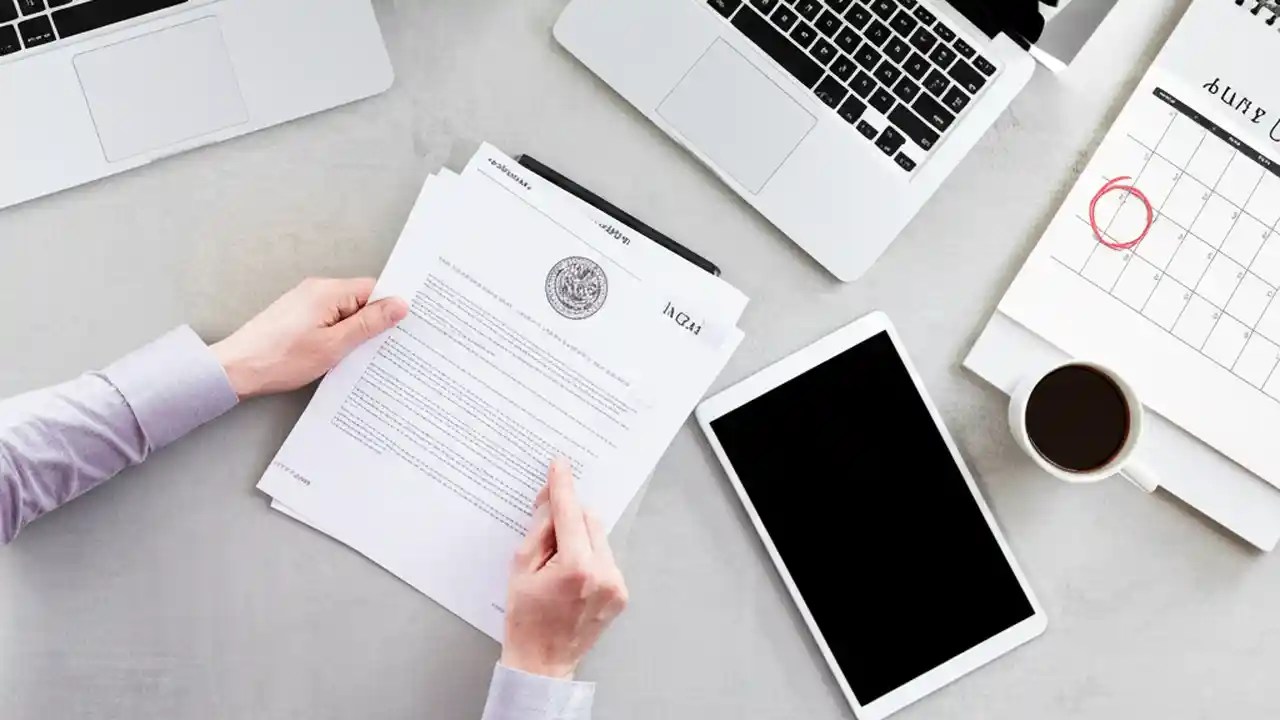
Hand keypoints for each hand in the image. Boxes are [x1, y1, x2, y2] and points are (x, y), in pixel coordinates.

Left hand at [212, 277, 408, 399]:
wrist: (236, 369)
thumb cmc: (281, 359)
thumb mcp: (334, 345)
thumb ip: (368, 324)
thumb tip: (399, 305)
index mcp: (328, 291)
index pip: (374, 289)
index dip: (391, 308)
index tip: (406, 326)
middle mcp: (317, 290)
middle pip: (360, 299)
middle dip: (375, 322)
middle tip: (389, 345)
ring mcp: (305, 302)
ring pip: (345, 312)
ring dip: (357, 331)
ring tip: (363, 355)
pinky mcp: (297, 316)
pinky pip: (330, 320)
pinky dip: (340, 335)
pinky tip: (341, 354)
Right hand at [501, 459, 628, 679]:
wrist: (542, 662)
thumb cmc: (525, 619)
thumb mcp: (520, 568)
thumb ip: (540, 530)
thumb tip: (553, 501)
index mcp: (576, 567)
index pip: (569, 513)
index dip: (562, 486)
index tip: (560, 465)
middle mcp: (603, 573)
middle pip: (589, 521)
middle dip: (568, 517)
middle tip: (545, 529)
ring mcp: (616, 585)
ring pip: (599, 538)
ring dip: (579, 538)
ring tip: (557, 563)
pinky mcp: (621, 593)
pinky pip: (605, 558)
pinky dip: (588, 556)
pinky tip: (570, 576)